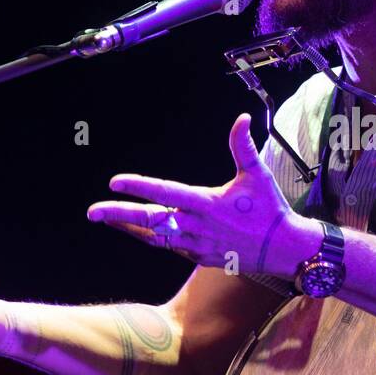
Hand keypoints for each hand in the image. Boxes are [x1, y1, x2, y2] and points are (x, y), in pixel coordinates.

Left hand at [88, 113, 318, 277]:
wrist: (283, 248)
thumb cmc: (270, 208)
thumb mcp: (257, 174)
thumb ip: (243, 146)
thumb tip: (242, 118)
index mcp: (208, 204)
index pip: (166, 193)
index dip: (139, 186)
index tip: (115, 182)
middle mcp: (198, 226)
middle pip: (151, 221)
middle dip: (119, 215)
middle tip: (92, 212)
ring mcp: (197, 244)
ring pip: (155, 237)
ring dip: (129, 229)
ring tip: (107, 221)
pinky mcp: (200, 256)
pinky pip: (169, 246)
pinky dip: (152, 237)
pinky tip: (139, 230)